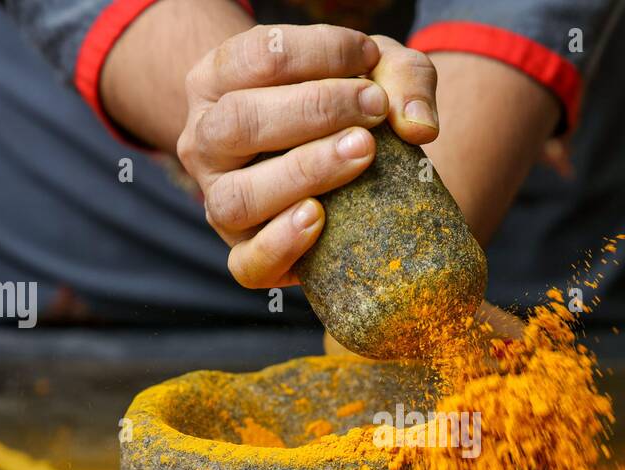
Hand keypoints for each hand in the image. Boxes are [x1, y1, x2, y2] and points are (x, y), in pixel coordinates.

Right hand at [177, 25, 438, 289]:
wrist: (330, 166)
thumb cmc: (343, 108)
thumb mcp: (372, 75)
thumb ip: (402, 79)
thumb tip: (420, 127)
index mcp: (218, 81)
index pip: (256, 56)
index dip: (318, 52)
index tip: (368, 57)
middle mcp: (204, 141)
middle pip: (239, 122)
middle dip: (314, 109)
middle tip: (373, 107)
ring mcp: (218, 201)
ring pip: (239, 196)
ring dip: (303, 171)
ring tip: (361, 152)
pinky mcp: (243, 253)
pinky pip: (247, 262)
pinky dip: (281, 243)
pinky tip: (318, 218)